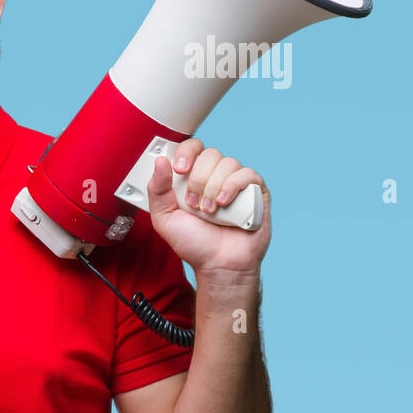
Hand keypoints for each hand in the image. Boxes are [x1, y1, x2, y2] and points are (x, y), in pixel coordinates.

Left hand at [146, 138, 271, 282]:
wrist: (218, 264)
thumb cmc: (194, 243)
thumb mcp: (164, 218)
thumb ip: (157, 190)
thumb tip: (160, 161)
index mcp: (193, 178)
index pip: (192, 147)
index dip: (186, 152)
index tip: (179, 169)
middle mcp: (215, 176)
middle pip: (210, 154)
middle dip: (198, 179)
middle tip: (193, 203)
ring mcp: (236, 183)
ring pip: (228, 163)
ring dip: (213, 188)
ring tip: (209, 211)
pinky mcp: (255, 191)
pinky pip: (247, 174)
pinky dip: (233, 187)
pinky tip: (224, 205)